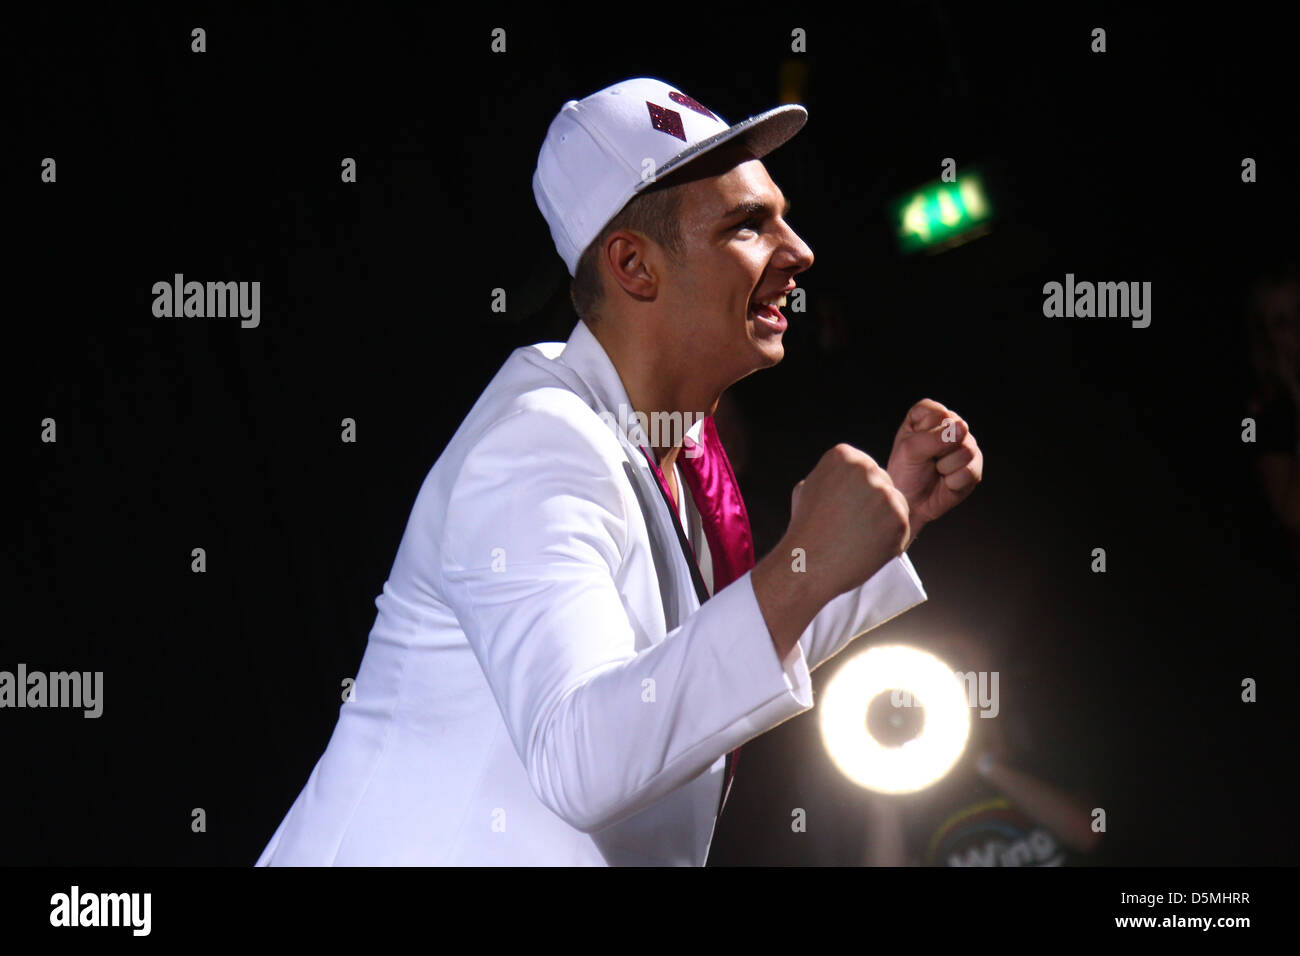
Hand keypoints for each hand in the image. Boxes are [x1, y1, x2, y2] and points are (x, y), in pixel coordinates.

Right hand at [787, 444, 911, 600]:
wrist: (808, 563)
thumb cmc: (805, 530)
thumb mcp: (807, 488)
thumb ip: (830, 476)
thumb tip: (841, 477)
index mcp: (843, 455)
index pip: (866, 468)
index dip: (858, 491)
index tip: (845, 507)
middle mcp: (865, 468)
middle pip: (884, 482)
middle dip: (874, 503)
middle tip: (854, 525)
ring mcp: (883, 493)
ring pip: (896, 503)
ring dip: (885, 520)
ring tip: (859, 537)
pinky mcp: (898, 517)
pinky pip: (902, 525)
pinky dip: (891, 538)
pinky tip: (868, 546)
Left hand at [886, 398, 982, 537]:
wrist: (912, 502)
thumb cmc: (905, 471)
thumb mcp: (909, 451)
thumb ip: (932, 438)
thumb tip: (962, 427)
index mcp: (929, 413)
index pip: (935, 413)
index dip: (922, 434)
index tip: (914, 445)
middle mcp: (951, 424)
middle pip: (955, 431)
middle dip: (936, 451)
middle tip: (927, 460)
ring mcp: (966, 444)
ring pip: (966, 451)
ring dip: (945, 467)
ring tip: (937, 470)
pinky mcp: (975, 466)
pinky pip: (970, 471)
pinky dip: (953, 482)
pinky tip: (946, 482)